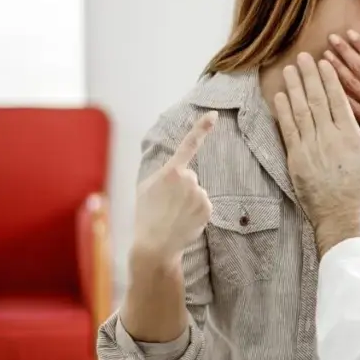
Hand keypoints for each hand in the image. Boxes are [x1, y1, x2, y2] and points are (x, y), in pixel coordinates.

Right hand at [132, 111, 216, 260]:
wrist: (155, 245)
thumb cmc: (146, 215)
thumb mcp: (146, 188)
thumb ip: (163, 174)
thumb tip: (180, 171)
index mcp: (171, 171)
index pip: (188, 145)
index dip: (202, 128)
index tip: (214, 114)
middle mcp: (189, 179)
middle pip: (189, 177)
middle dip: (180, 188)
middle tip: (165, 205)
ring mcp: (200, 194)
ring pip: (196, 192)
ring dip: (187, 201)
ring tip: (172, 215)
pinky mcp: (208, 208)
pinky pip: (203, 204)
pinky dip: (195, 212)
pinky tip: (182, 221)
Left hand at [275, 53, 359, 250]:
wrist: (343, 219)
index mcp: (350, 136)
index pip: (339, 99)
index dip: (330, 78)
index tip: (325, 62)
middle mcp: (328, 138)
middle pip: (316, 99)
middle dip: (309, 75)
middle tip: (302, 56)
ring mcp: (310, 148)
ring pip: (300, 110)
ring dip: (294, 87)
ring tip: (288, 69)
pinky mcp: (296, 159)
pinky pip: (288, 130)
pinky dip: (283, 111)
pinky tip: (280, 97)